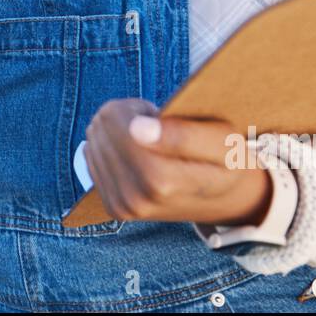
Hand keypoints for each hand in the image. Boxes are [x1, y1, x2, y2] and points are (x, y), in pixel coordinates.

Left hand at [82, 98, 273, 225]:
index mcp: (165, 183)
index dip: (132, 111)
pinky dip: (111, 143)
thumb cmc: (224, 161)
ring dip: (118, 127)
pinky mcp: (111, 206)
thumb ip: (184, 134)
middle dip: (128, 113)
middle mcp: (138, 200)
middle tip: (157, 121)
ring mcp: (122, 206)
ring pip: (96, 138)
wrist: (220, 199)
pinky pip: (92, 155)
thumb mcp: (223, 142)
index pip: (127, 133)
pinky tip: (137, 150)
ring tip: (149, 136)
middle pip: (106, 129)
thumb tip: (137, 128)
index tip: (153, 109)